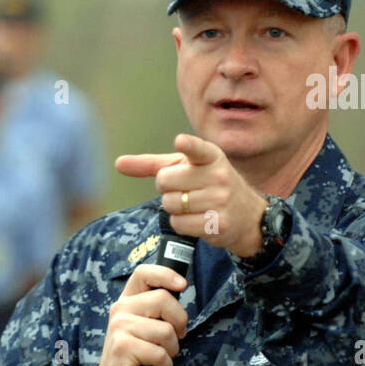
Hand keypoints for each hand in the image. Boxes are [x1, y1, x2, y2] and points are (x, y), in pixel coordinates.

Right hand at [90, 263, 188, 365]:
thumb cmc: (135, 357)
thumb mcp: (145, 328)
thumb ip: (158, 310)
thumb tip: (181, 291)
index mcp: (127, 301)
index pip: (144, 274)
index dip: (166, 274)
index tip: (182, 285)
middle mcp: (120, 309)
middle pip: (164, 299)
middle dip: (180, 323)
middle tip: (175, 339)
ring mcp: (119, 327)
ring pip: (166, 330)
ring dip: (172, 350)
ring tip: (161, 358)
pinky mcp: (122, 346)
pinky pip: (160, 353)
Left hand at [116, 133, 266, 257]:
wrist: (246, 215)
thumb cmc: (208, 185)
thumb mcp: (186, 168)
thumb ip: (153, 165)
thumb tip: (118, 163)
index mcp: (211, 157)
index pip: (198, 150)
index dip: (188, 146)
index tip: (180, 141)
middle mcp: (218, 176)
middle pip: (165, 182)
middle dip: (166, 188)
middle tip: (184, 189)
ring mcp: (220, 200)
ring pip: (170, 205)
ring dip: (173, 207)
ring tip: (192, 204)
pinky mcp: (218, 223)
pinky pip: (178, 224)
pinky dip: (180, 224)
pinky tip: (196, 219)